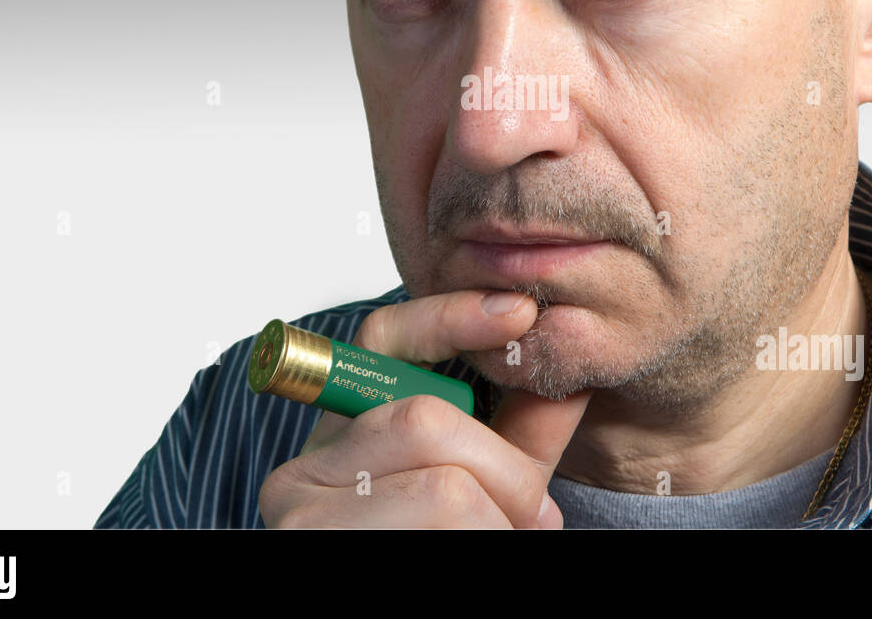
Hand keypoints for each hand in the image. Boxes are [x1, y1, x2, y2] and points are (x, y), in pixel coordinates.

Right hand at [258, 289, 592, 527]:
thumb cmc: (442, 555)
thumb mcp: (485, 492)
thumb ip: (519, 437)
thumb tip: (571, 372)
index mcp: (345, 431)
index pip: (384, 336)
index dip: (452, 315)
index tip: (522, 313)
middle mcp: (305, 465)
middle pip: (427, 419)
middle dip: (507, 474)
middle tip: (534, 520)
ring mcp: (301, 517)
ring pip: (445, 490)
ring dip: (498, 527)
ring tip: (496, 546)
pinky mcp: (311, 548)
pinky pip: (444, 529)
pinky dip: (482, 545)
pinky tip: (465, 559)